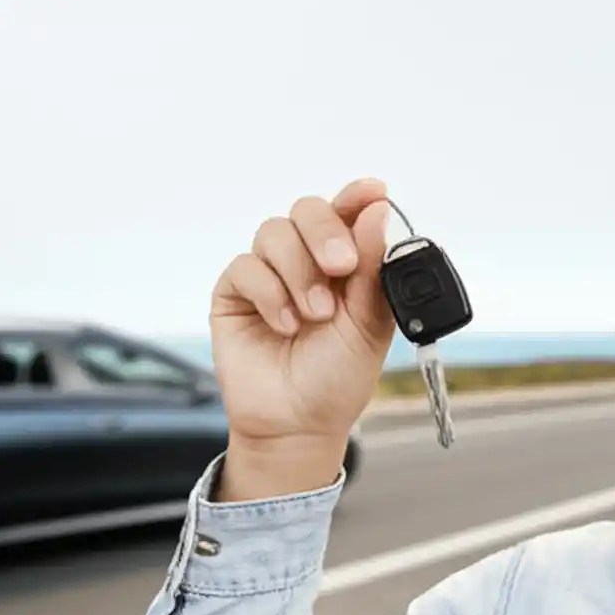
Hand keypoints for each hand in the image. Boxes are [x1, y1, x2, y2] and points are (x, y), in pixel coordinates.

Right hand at [209, 178, 395, 496]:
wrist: (299, 424)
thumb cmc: (337, 378)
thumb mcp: (369, 325)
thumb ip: (373, 270)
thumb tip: (379, 212)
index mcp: (346, 264)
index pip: (349, 213)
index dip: (358, 197)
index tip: (373, 191)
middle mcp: (307, 260)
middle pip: (307, 210)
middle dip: (326, 232)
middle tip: (341, 266)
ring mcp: (269, 274)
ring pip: (274, 233)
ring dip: (299, 272)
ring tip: (315, 316)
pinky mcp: (236, 293)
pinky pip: (246, 267)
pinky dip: (270, 294)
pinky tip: (286, 325)